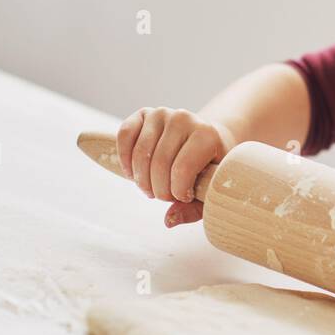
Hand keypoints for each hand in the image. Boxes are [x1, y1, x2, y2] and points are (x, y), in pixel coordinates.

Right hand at [115, 107, 235, 227]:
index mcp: (207, 135)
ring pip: (140, 154)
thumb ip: (193, 209)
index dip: (177, 192)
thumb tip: (168, 220)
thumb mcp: (210, 188)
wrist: (207, 139)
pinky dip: (124, 159)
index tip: (183, 197)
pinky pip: (124, 135)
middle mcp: (184, 118)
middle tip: (163, 196)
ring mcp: (162, 114)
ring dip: (141, 179)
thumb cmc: (209, 167)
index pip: (182, 170)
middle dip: (158, 189)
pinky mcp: (144, 113)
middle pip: (158, 164)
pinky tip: (132, 174)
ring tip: (150, 188)